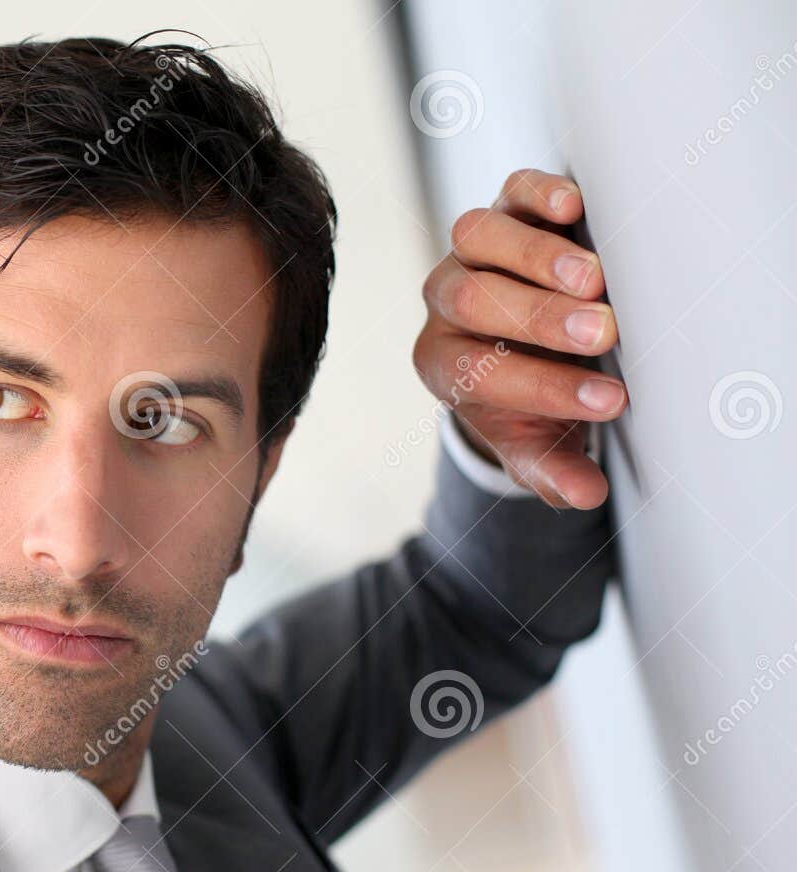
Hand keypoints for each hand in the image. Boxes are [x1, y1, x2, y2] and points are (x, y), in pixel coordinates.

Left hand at [413, 168, 624, 508]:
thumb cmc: (536, 389)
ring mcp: (472, 250)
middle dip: (537, 319)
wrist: (535, 338)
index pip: (475, 374)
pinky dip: (538, 195)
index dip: (544, 389)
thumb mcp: (538, 437)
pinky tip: (575, 207)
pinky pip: (512, 192)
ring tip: (595, 279)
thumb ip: (552, 469)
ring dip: (536, 258)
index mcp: (443, 363)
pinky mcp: (508, 205)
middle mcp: (447, 304)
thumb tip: (583, 496)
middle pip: (472, 301)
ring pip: (478, 239)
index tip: (611, 400)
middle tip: (603, 331)